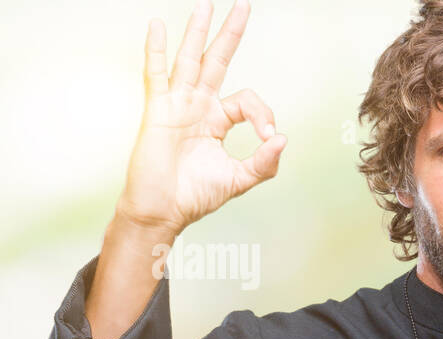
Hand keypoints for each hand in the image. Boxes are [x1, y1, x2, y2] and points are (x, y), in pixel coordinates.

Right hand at [116, 0, 285, 236]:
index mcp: (217, 120)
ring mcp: (177, 105)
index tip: (268, 137)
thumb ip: (264, 163)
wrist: (163, 211)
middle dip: (230, 34)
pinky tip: (159, 27)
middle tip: (244, 6)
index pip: (247, 101)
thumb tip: (282, 138)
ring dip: (198, 31)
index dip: (263, 114)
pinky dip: (157, 51)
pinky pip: (157, 75)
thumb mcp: (240, 179)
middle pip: (216, 61)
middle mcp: (198, 106)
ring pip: (190, 60)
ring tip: (207, 4)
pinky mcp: (159, 111)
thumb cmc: (195, 195)